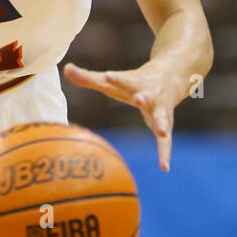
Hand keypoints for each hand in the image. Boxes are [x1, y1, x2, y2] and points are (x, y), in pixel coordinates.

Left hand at [63, 60, 180, 170]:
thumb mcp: (111, 80)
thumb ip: (88, 78)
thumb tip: (66, 69)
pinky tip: (164, 168)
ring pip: (161, 117)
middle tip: (139, 99)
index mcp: (133, 83)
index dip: (115, 78)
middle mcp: (149, 94)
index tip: (107, 75)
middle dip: (142, 97)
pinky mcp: (165, 123)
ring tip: (161, 131)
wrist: (170, 77)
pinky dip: (165, 153)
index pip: (122, 80)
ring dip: (161, 123)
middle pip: (145, 96)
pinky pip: (166, 141)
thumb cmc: (133, 81)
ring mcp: (159, 109)